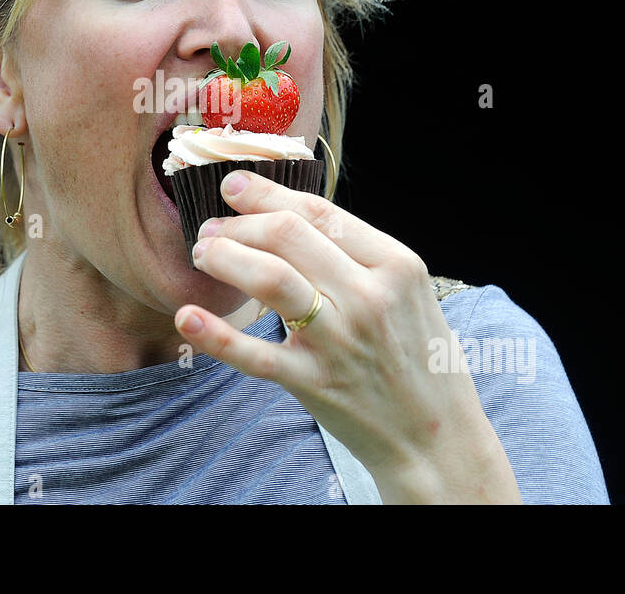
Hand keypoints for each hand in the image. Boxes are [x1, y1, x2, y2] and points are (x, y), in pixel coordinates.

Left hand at [175, 168, 521, 503]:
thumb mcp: (408, 293)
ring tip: (203, 256)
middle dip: (237, 224)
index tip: (232, 187)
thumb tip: (292, 216)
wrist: (437, 437)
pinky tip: (187, 316)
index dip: (266, 193)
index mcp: (395, 264)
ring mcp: (340, 340)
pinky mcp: (315, 383)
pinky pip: (256, 354)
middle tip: (211, 232)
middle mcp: (369, 296)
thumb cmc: (418, 358)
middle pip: (286, 234)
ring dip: (225, 258)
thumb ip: (360, 256)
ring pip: (270, 278)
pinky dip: (216, 334)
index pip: (319, 212)